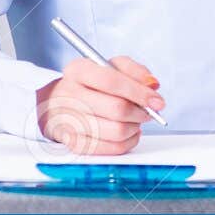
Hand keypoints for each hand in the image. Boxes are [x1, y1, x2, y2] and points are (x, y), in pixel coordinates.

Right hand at [34, 54, 163, 154]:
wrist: (57, 104)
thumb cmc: (90, 84)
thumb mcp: (110, 66)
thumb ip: (134, 70)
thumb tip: (152, 85)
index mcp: (78, 71)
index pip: (112, 81)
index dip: (139, 92)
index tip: (157, 101)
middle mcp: (69, 95)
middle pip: (116, 109)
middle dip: (140, 112)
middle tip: (148, 112)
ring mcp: (69, 122)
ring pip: (116, 131)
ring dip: (135, 127)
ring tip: (136, 121)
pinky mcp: (73, 143)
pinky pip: (110, 149)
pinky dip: (127, 142)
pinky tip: (129, 133)